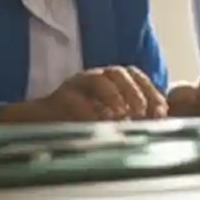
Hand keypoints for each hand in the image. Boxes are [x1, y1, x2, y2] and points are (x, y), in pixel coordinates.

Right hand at [0, 67, 167, 123]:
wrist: (38, 127)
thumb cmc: (77, 125)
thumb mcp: (108, 121)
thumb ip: (131, 120)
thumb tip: (161, 125)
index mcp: (108, 81)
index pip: (134, 75)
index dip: (150, 90)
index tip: (161, 111)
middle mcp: (93, 79)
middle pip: (118, 72)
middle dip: (135, 91)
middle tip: (143, 112)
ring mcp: (75, 86)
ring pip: (96, 79)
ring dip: (113, 95)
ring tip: (122, 114)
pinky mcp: (57, 99)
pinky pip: (74, 100)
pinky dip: (89, 111)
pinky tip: (99, 123)